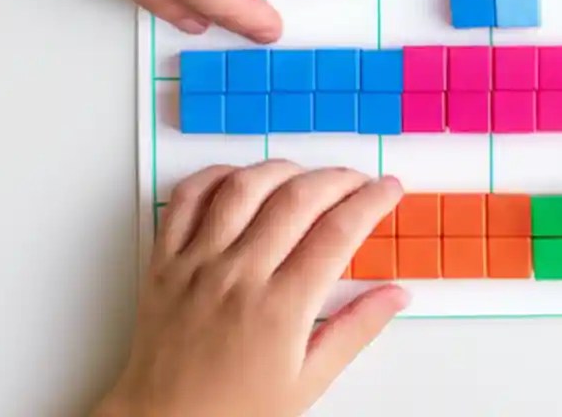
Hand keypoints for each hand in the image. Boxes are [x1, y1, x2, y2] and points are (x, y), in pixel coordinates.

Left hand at [95, 161, 406, 416]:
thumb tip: (396, 295)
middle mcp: (238, 277)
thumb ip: (355, 331)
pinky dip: (216, 176)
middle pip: (298, 199)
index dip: (371, 201)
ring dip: (284, 169)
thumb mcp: (308, 382)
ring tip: (306, 175)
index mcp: (280, 309)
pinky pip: (188, 199)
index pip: (338, 232)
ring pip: (245, 188)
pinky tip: (241, 177)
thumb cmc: (233, 411)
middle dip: (339, 179)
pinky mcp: (165, 262)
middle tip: (358, 181)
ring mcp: (197, 265)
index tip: (388, 190)